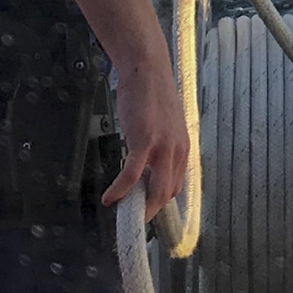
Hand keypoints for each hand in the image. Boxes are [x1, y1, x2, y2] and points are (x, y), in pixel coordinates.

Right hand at [103, 55, 186, 214]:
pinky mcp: (145, 141)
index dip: (160, 202)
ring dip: (138, 207)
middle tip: (131, 222)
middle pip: (167, 193)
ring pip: (154, 190)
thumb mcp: (163, 126)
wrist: (148, 70)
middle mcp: (178, 150)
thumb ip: (160, 148)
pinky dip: (120, 190)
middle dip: (149, 212)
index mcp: (183, 148)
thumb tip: (147, 168)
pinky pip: (132, 174)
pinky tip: (109, 198)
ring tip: (122, 215)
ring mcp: (163, 147)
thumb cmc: (151, 97)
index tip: (145, 211)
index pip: (175, 186)